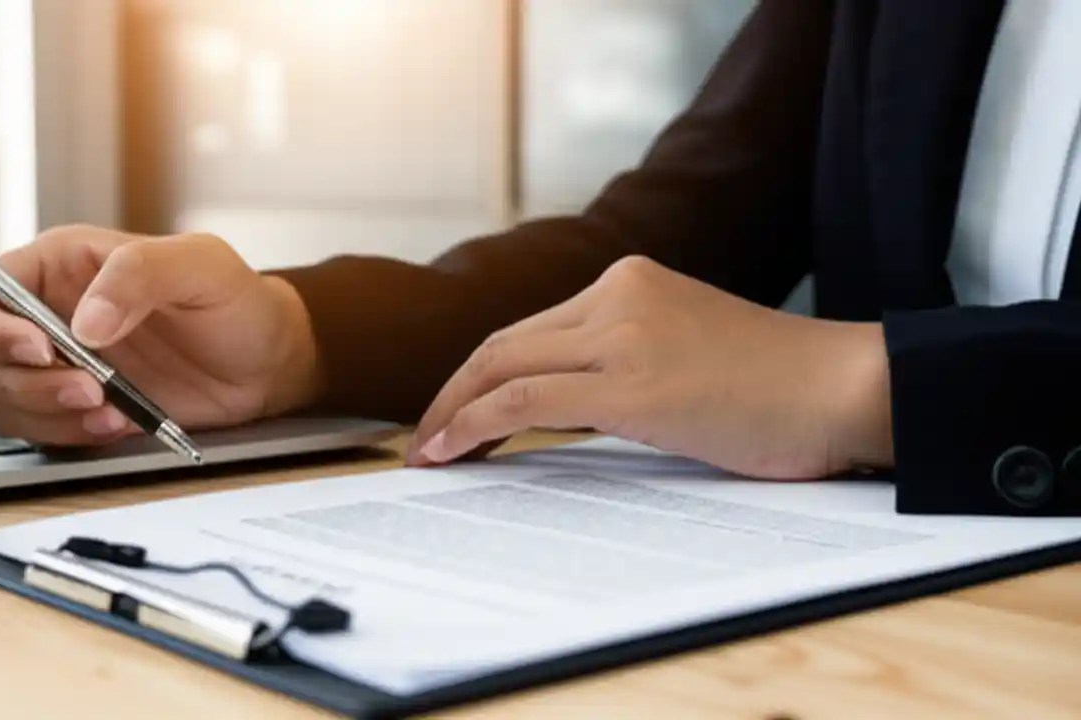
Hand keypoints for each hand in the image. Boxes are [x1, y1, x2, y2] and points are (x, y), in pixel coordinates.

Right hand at [0, 226, 321, 444]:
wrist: (266, 363)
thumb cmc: (235, 301)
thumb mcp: (199, 267)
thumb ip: (138, 276)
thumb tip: (85, 322)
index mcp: (61, 264)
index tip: (35, 347)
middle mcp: (49, 312)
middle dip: (28, 378)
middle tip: (89, 389)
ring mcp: (61, 363)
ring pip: (2, 396)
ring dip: (47, 411)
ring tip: (109, 410)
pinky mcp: (79, 405)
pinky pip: (38, 428)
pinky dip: (68, 434)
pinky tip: (117, 425)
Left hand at [407, 256, 893, 478]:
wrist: (845, 388)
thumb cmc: (779, 387)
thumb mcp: (687, 352)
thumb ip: (625, 361)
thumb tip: (565, 407)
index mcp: (631, 282)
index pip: (529, 330)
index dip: (478, 374)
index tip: (452, 411)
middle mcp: (619, 294)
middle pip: (502, 343)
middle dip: (450, 394)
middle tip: (421, 439)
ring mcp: (624, 334)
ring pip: (502, 367)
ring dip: (452, 412)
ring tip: (426, 454)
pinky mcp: (633, 382)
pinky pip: (526, 400)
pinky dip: (475, 423)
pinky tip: (453, 452)